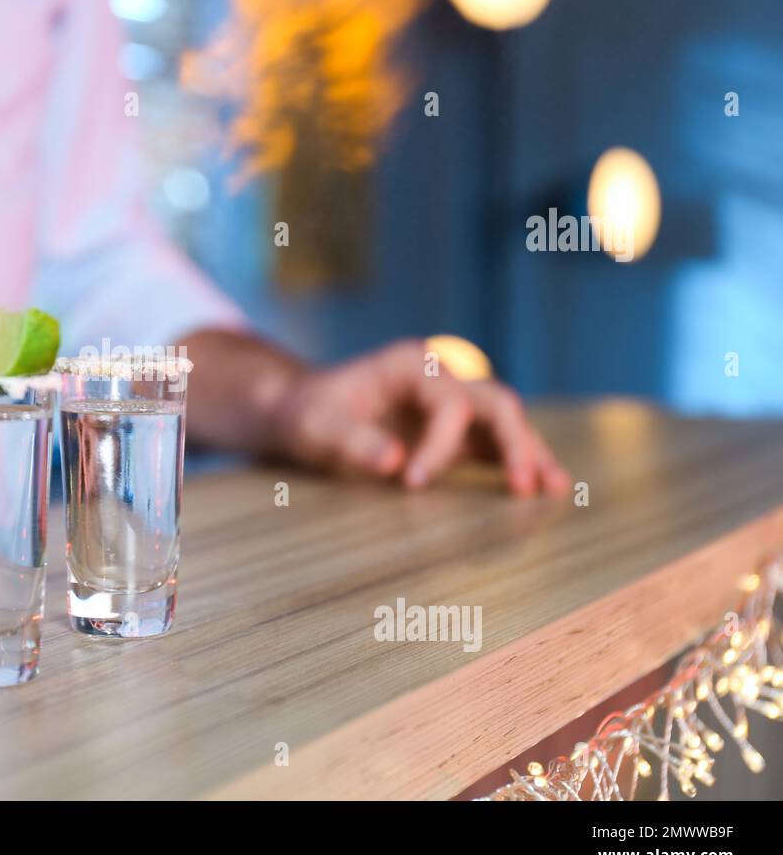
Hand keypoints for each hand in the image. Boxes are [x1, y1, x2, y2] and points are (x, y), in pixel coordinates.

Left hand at [271, 339, 569, 495]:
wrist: (301, 411)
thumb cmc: (308, 415)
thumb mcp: (316, 428)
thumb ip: (352, 442)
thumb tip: (394, 462)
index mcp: (410, 365)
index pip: (449, 403)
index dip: (440, 445)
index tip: (411, 483)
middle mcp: (440, 376)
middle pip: (495, 401)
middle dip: (514, 443)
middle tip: (522, 487)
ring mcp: (451, 402)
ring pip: (505, 421)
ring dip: (529, 453)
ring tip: (552, 489)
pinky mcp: (453, 430)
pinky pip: (494, 442)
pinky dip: (518, 461)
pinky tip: (545, 486)